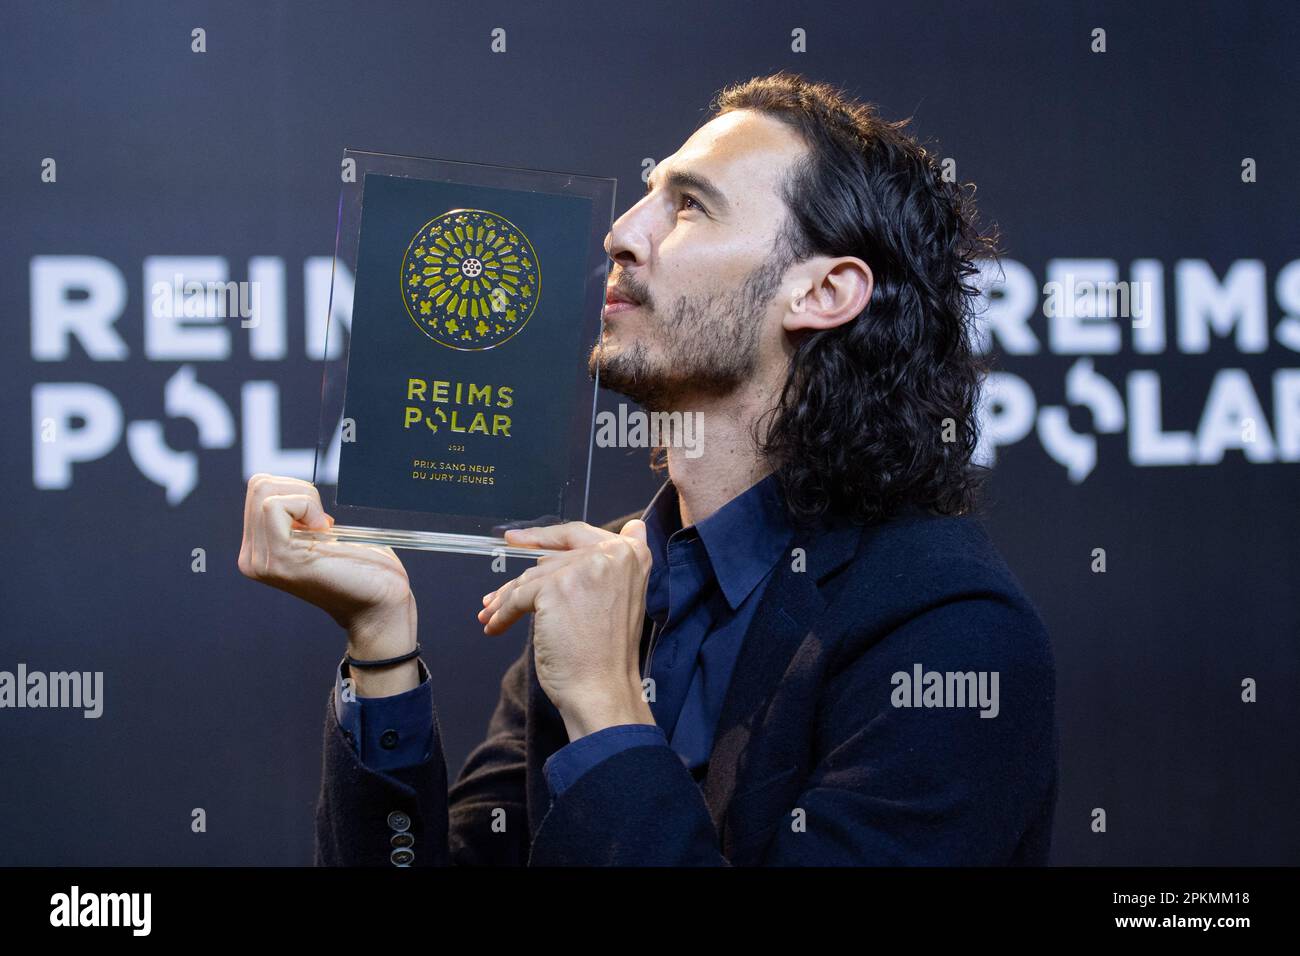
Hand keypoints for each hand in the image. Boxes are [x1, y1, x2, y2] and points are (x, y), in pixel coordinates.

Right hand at [237, 474, 418, 695]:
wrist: (379, 600)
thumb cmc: (361, 566)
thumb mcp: (318, 534)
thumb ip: (293, 516)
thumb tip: (282, 484)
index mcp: (258, 552)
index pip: (258, 492)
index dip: (295, 492)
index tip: (320, 522)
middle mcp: (252, 559)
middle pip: (258, 486)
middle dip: (299, 491)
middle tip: (324, 523)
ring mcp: (262, 561)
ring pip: (265, 493)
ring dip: (305, 499)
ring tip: (324, 530)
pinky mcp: (280, 557)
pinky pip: (275, 505)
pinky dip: (306, 505)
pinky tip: (324, 532)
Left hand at [478, 520, 655, 739]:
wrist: (603, 689)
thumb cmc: (608, 655)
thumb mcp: (623, 597)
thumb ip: (614, 565)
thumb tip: (629, 527)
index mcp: (632, 554)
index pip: (579, 534)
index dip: (546, 537)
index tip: (518, 539)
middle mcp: (612, 554)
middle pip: (551, 559)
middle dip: (522, 580)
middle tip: (495, 593)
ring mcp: (583, 569)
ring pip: (531, 578)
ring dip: (506, 599)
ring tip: (492, 614)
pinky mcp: (555, 588)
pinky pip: (518, 597)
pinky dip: (502, 613)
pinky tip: (494, 626)